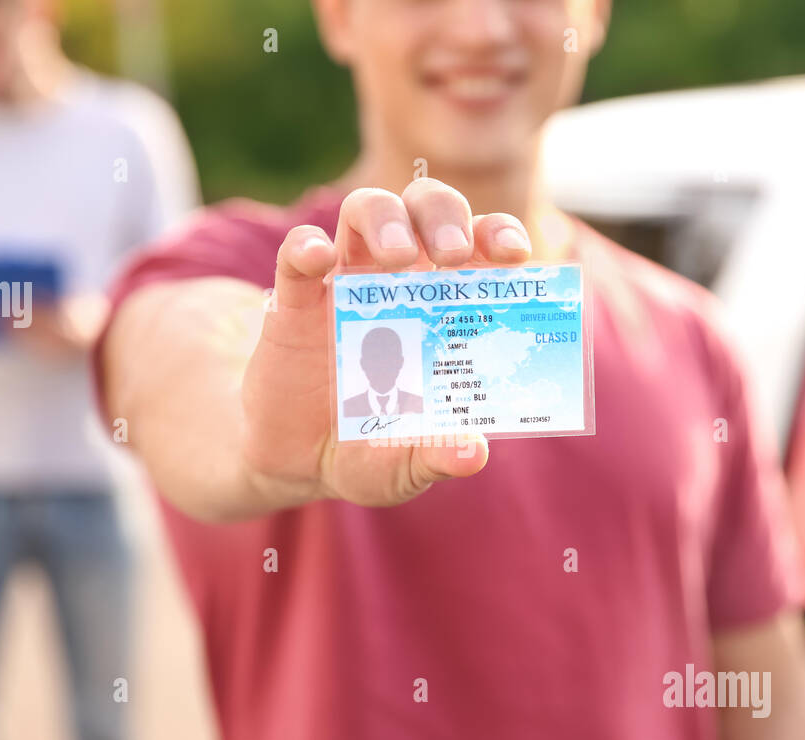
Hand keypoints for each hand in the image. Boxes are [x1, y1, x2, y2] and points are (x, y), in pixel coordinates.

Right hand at [239, 178, 532, 508]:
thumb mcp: (405, 466)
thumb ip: (436, 458)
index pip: (480, 246)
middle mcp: (398, 283)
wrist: (298, 462)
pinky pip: (296, 254)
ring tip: (396, 257)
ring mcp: (343, 286)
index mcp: (443, 309)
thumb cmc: (369, 450)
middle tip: (452, 255)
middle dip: (445, 216)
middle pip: (426, 209)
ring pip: (365, 210)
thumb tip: (473, 454)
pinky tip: (318, 259)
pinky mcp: (291, 303)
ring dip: (386, 217)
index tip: (513, 254)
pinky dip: (307, 245)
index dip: (499, 234)